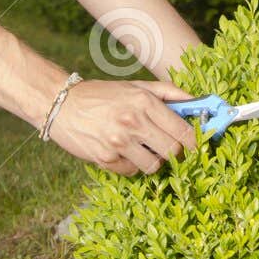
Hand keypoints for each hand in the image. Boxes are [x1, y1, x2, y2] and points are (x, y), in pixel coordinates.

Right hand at [45, 78, 199, 175]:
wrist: (62, 105)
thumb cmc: (102, 95)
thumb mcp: (136, 87)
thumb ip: (168, 93)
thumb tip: (197, 102)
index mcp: (143, 102)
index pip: (182, 129)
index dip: (195, 140)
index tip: (197, 143)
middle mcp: (132, 122)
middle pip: (173, 150)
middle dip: (178, 152)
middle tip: (171, 147)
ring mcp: (118, 143)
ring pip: (155, 166)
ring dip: (155, 160)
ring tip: (145, 148)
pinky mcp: (105, 159)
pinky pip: (132, 171)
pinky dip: (133, 165)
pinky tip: (124, 152)